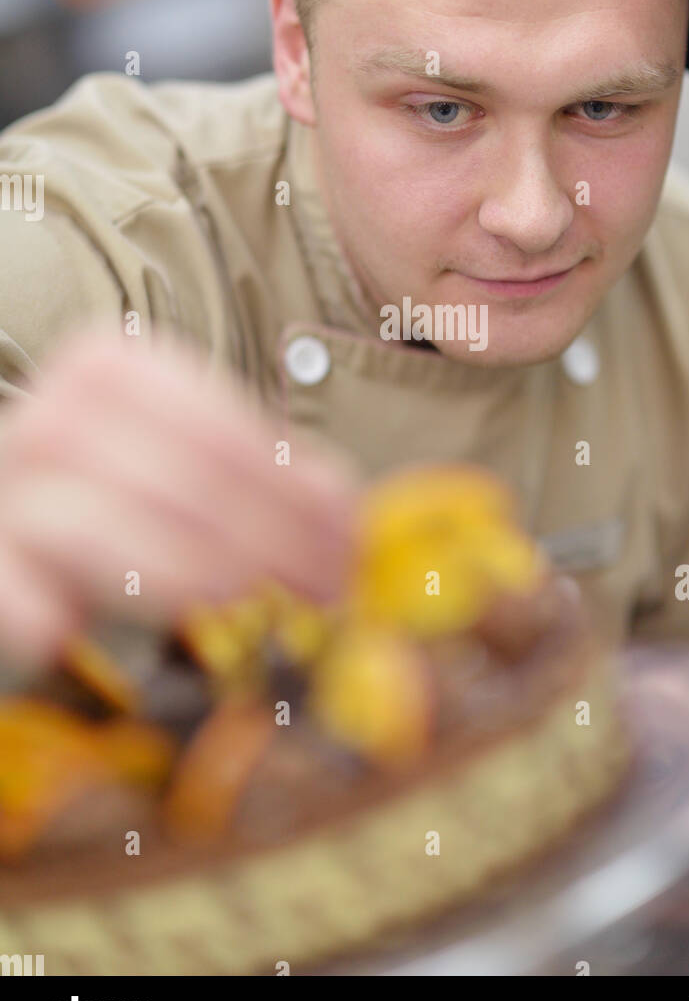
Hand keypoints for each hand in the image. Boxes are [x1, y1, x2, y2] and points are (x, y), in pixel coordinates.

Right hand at [0, 326, 360, 666]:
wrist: (19, 508)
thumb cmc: (118, 487)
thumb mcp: (188, 455)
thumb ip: (264, 473)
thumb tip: (336, 509)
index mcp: (112, 371)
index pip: (223, 436)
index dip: (294, 499)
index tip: (342, 548)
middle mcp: (53, 418)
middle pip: (182, 481)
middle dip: (269, 542)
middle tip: (324, 591)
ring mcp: (7, 489)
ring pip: (103, 527)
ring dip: (188, 575)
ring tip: (243, 602)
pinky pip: (8, 583)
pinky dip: (32, 607)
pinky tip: (60, 629)